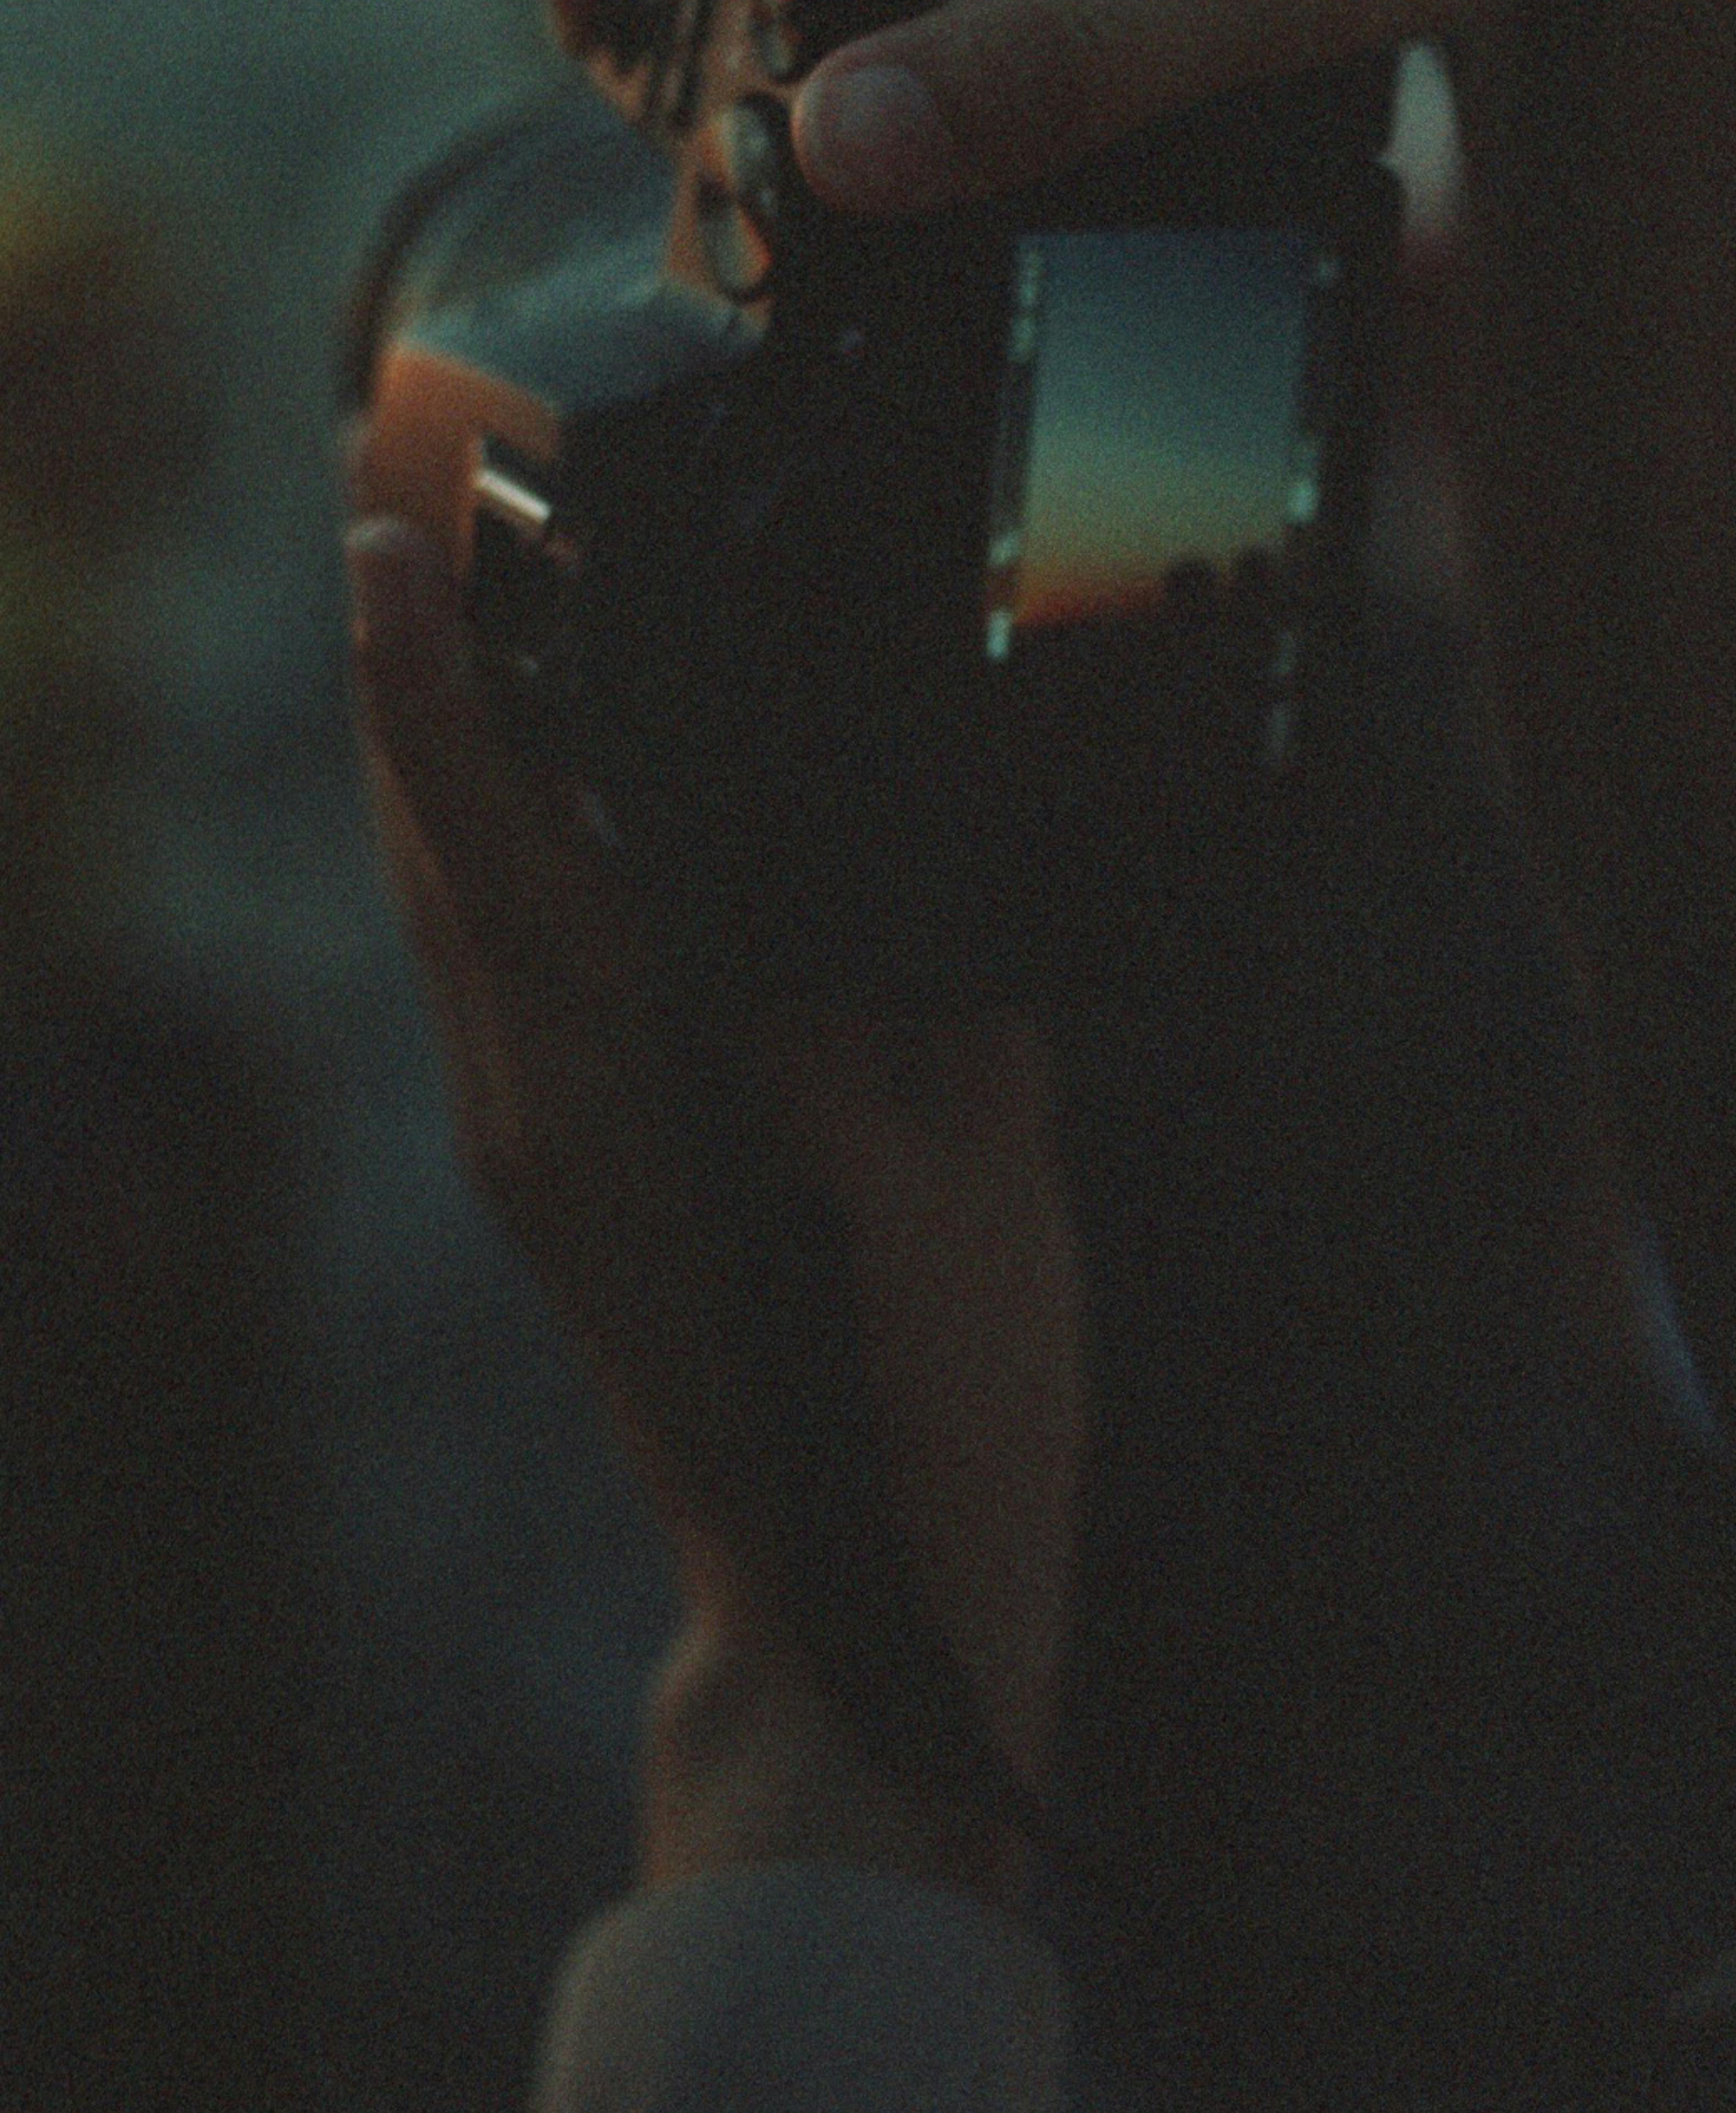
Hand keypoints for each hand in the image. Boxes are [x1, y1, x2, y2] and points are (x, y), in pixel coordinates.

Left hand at [344, 513, 1082, 1902]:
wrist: (852, 1630)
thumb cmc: (926, 1425)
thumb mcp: (974, 1184)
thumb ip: (926, 1004)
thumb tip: (884, 844)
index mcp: (631, 1091)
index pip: (498, 831)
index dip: (435, 666)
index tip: (384, 520)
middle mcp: (540, 1101)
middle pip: (430, 836)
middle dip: (406, 651)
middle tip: (409, 482)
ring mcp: (530, 1141)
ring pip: (444, 891)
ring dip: (433, 732)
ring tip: (455, 578)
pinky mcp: (554, 1170)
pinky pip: (489, 955)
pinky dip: (483, 831)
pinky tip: (538, 775)